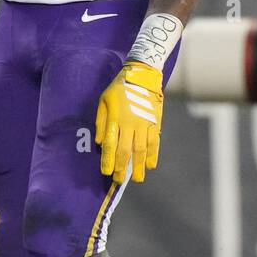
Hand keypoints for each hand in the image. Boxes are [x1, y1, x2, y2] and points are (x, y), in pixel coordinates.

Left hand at [95, 61, 163, 182]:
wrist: (142, 75)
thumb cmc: (119, 88)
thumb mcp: (104, 100)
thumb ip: (101, 122)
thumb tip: (101, 143)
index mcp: (116, 119)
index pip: (111, 145)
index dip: (108, 160)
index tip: (106, 172)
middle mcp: (130, 124)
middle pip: (126, 151)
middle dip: (122, 168)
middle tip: (119, 181)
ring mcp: (144, 124)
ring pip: (141, 150)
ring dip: (139, 166)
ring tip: (138, 179)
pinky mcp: (155, 122)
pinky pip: (154, 142)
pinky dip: (153, 155)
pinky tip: (151, 165)